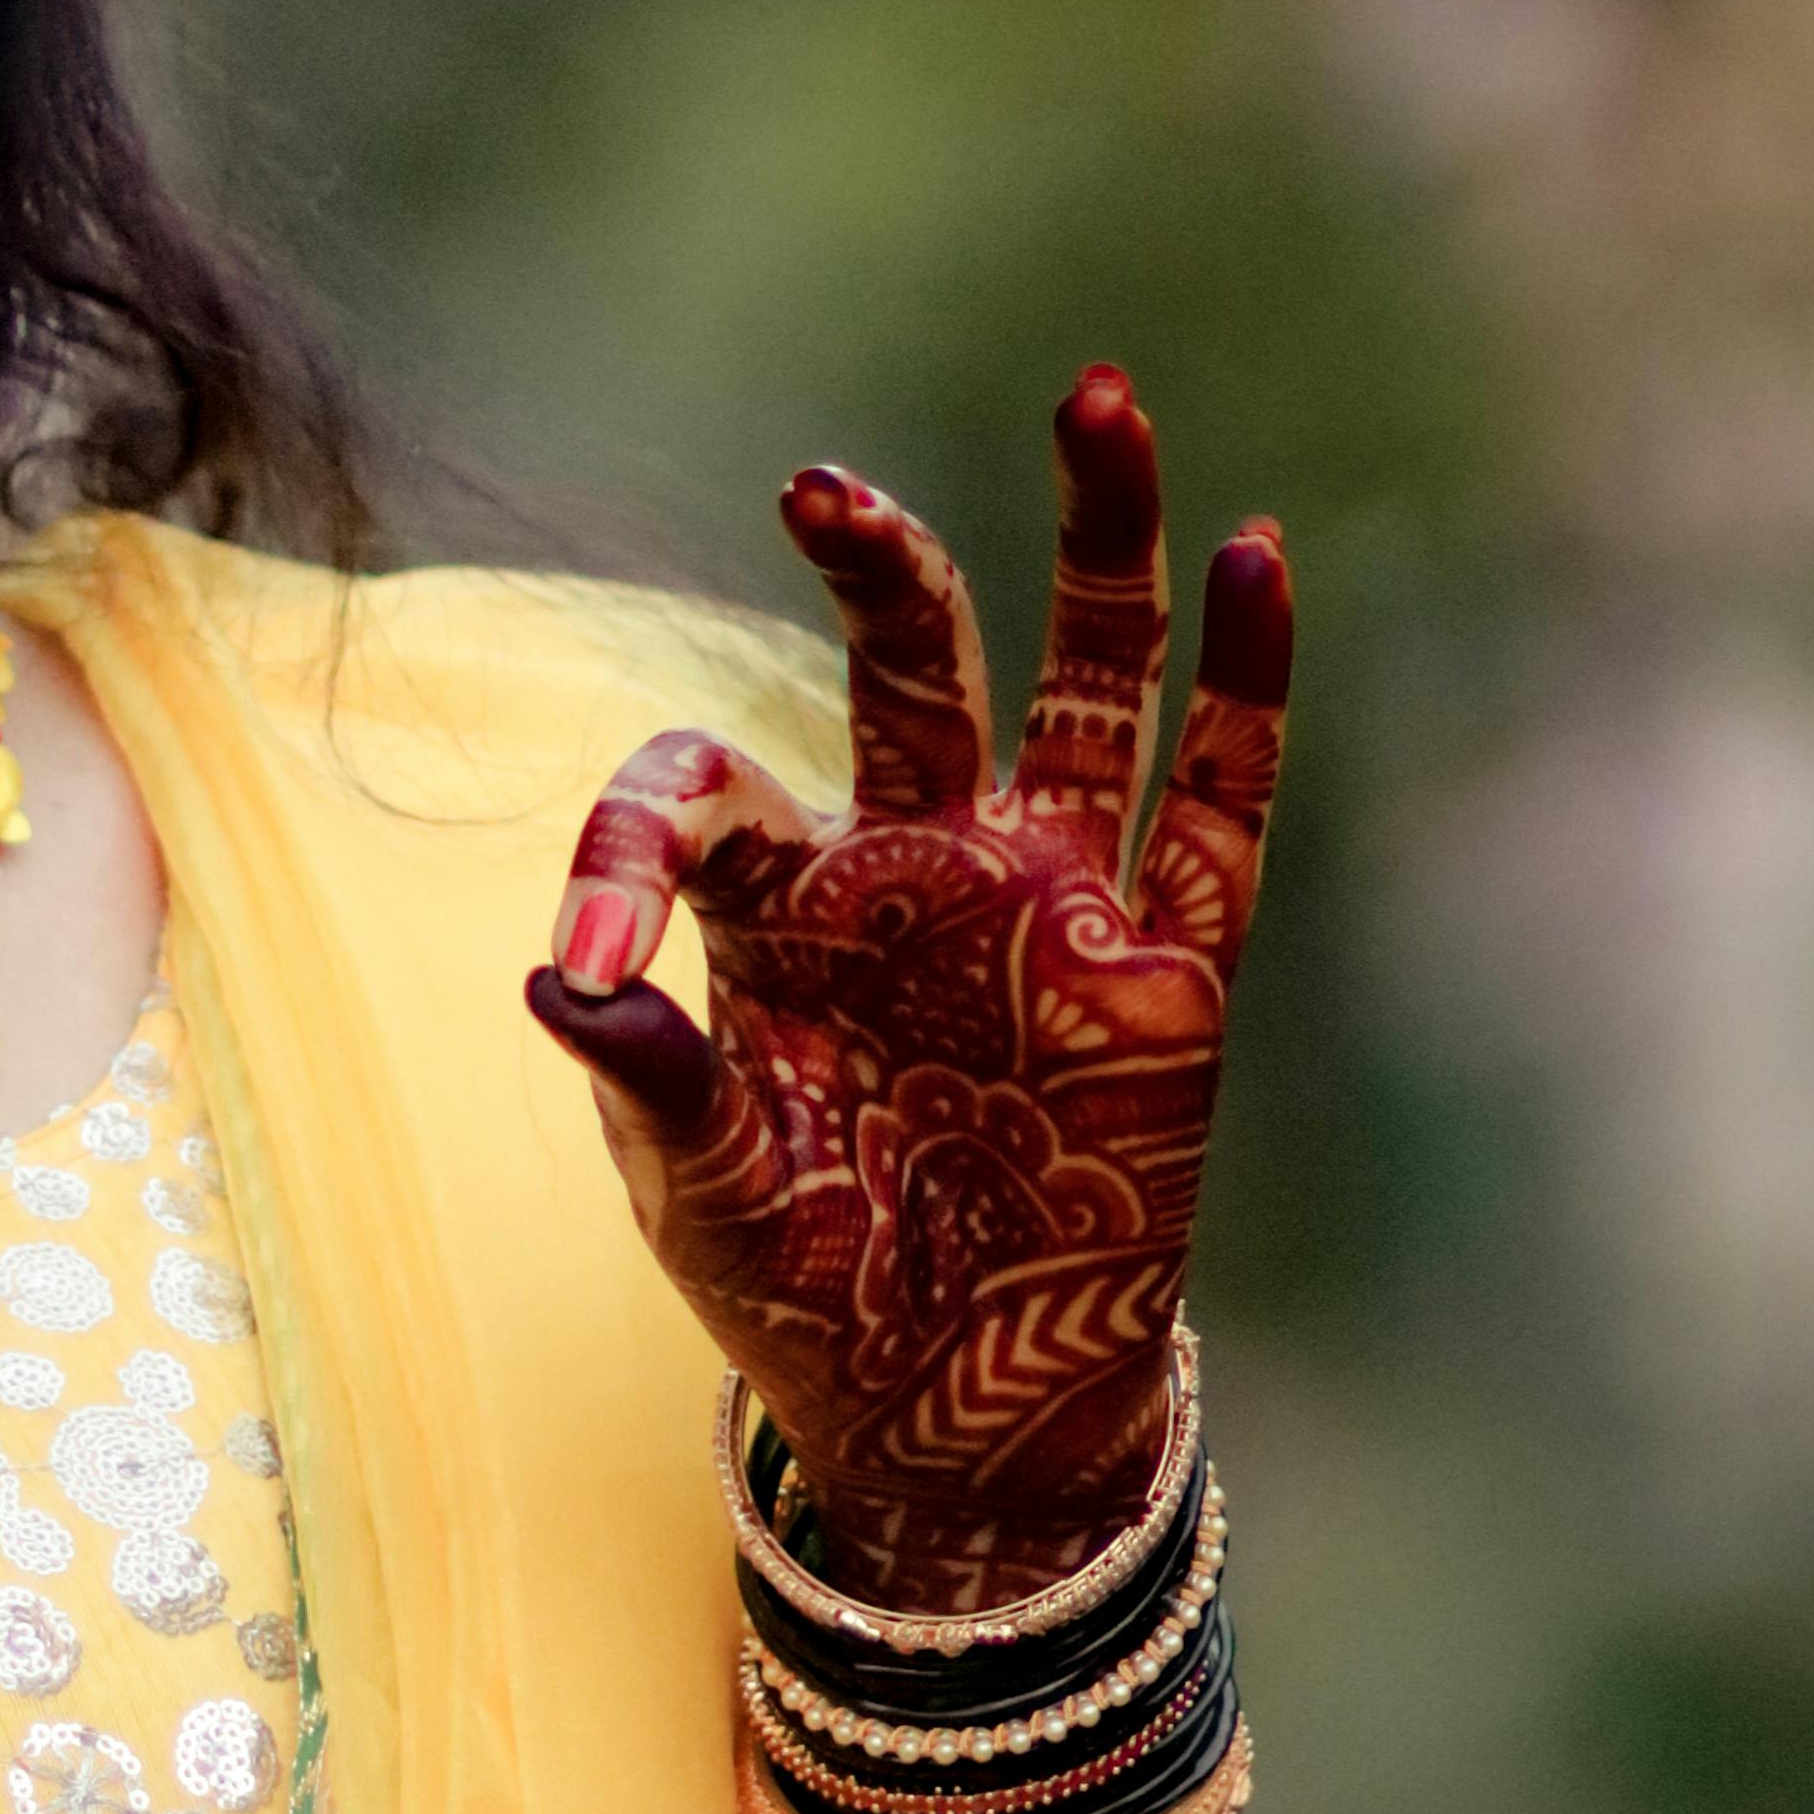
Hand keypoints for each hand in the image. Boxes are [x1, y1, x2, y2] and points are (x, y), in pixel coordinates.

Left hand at [522, 366, 1289, 1605]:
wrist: (951, 1410)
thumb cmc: (804, 1288)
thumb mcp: (702, 1191)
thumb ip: (652, 1078)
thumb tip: (561, 985)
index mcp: (777, 908)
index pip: (698, 788)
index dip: (627, 846)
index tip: (585, 964)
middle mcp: (917, 870)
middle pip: (907, 666)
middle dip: (878, 564)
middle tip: (822, 483)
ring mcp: (1051, 904)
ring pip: (1081, 686)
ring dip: (1096, 551)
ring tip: (1100, 403)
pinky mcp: (1168, 973)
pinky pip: (1221, 807)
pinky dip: (1244, 686)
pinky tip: (1253, 560)